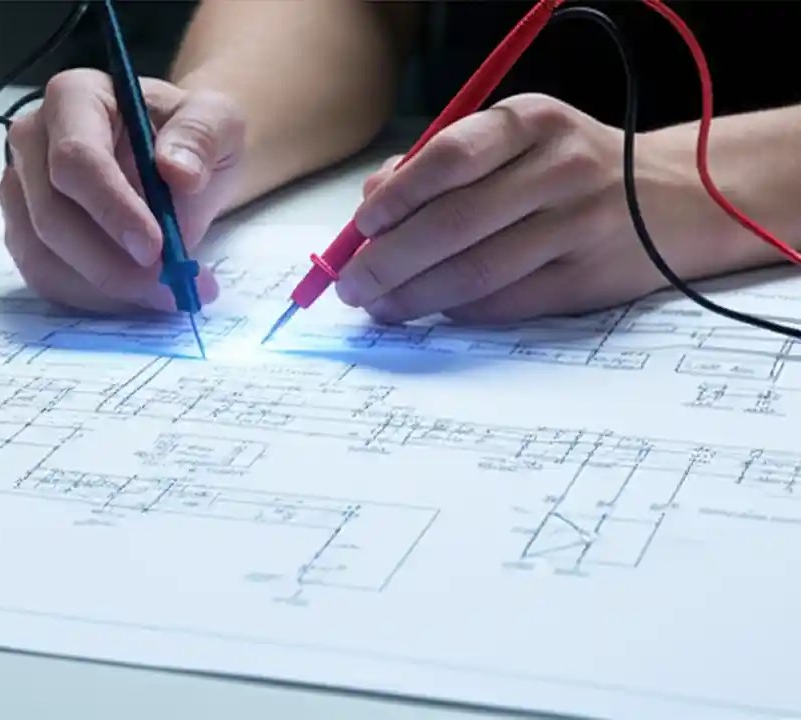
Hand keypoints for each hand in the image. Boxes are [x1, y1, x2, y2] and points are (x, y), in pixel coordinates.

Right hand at [0, 68, 244, 313]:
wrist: (175, 164)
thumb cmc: (189, 138)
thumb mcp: (217, 121)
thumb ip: (202, 136)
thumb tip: (178, 172)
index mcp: (73, 98)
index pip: (75, 159)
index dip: (111, 209)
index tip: (156, 248)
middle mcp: (32, 140)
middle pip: (52, 215)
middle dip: (111, 264)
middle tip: (169, 289)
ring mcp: (20, 189)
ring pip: (43, 256)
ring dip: (105, 289)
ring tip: (165, 294)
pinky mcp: (23, 232)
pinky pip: (45, 278)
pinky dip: (93, 299)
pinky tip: (136, 296)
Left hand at [335, 93, 753, 324]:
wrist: (672, 199)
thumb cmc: (566, 167)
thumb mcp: (512, 140)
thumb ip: (440, 163)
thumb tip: (370, 201)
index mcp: (532, 122)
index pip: (450, 157)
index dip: (396, 196)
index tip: (360, 227)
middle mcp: (560, 170)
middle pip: (454, 223)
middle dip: (390, 260)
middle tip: (352, 284)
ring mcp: (577, 227)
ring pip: (475, 272)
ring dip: (414, 295)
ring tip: (378, 305)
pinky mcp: (585, 280)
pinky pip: (503, 303)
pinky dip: (455, 310)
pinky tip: (429, 309)